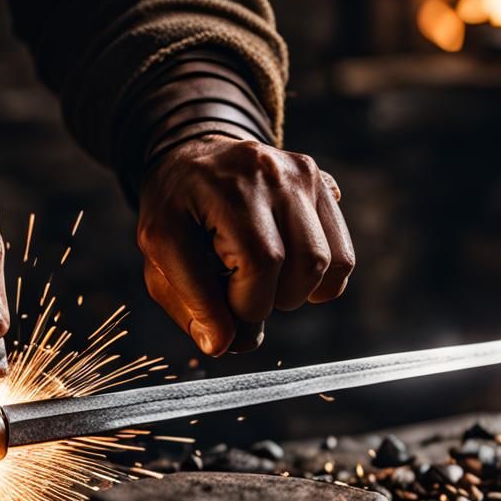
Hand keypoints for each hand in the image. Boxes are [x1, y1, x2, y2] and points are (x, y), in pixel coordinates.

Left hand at [137, 136, 353, 355]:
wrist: (193, 155)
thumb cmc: (174, 209)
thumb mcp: (159, 250)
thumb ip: (188, 300)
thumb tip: (224, 344)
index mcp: (226, 186)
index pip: (262, 264)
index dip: (246, 304)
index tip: (223, 308)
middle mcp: (272, 173)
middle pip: (304, 265)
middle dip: (272, 300)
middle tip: (241, 293)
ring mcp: (303, 175)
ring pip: (330, 262)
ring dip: (298, 292)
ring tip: (264, 283)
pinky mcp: (322, 184)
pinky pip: (342, 253)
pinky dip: (320, 280)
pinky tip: (286, 271)